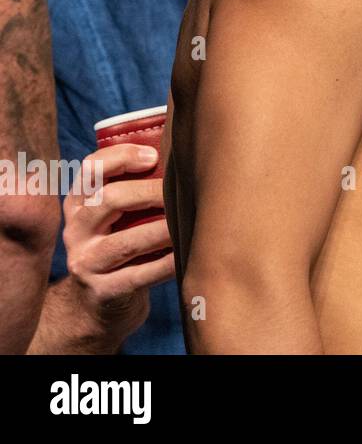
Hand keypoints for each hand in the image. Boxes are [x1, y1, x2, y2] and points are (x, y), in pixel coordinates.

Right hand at [55, 144, 174, 347]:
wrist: (103, 302)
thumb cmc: (126, 243)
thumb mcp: (120, 215)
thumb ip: (137, 187)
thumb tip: (184, 157)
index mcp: (79, 203)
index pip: (90, 169)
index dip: (121, 157)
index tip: (154, 155)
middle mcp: (76, 231)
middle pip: (107, 200)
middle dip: (149, 192)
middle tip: (182, 190)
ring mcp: (86, 263)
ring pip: (125, 242)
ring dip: (162, 230)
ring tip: (188, 222)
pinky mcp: (102, 292)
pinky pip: (138, 275)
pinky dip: (166, 264)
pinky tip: (186, 255)